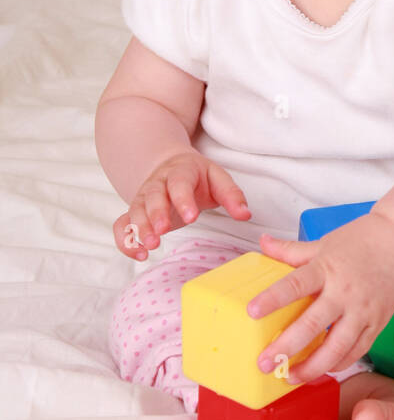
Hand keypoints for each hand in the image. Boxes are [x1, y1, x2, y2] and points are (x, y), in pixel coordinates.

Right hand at [113, 151, 250, 258]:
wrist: (170, 165)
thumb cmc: (198, 176)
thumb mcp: (218, 178)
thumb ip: (232, 195)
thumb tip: (245, 214)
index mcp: (180, 171)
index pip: (179, 184)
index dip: (184, 200)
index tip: (192, 217)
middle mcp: (157, 183)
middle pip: (152, 197)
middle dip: (156, 214)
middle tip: (162, 232)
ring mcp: (142, 197)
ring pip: (135, 211)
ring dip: (139, 229)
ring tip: (149, 247)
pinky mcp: (134, 212)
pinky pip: (121, 225)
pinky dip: (125, 240)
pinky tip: (139, 254)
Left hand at [247, 210, 393, 383]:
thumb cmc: (363, 241)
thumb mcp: (324, 242)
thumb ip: (292, 250)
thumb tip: (263, 243)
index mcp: (327, 268)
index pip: (295, 284)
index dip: (273, 298)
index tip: (252, 312)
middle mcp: (345, 292)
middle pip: (312, 325)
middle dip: (286, 348)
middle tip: (265, 364)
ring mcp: (363, 311)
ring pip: (336, 347)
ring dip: (312, 367)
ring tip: (290, 378)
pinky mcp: (378, 324)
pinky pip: (356, 351)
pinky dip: (338, 364)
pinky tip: (322, 371)